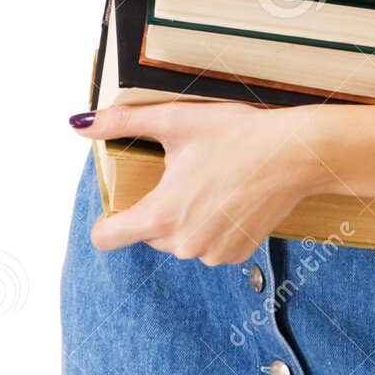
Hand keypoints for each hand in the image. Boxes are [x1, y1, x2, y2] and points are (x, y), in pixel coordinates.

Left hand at [79, 100, 326, 265]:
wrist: (296, 153)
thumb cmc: (236, 134)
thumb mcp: (176, 120)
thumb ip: (122, 124)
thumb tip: (79, 124)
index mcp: (160, 216)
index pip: (106, 238)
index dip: (107, 220)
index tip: (121, 203)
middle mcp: (182, 244)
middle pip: (148, 233)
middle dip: (159, 208)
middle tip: (186, 174)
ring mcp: (211, 253)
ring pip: (180, 239)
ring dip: (187, 217)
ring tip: (213, 183)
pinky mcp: (237, 254)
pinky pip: (209, 245)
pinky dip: (214, 225)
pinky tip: (232, 198)